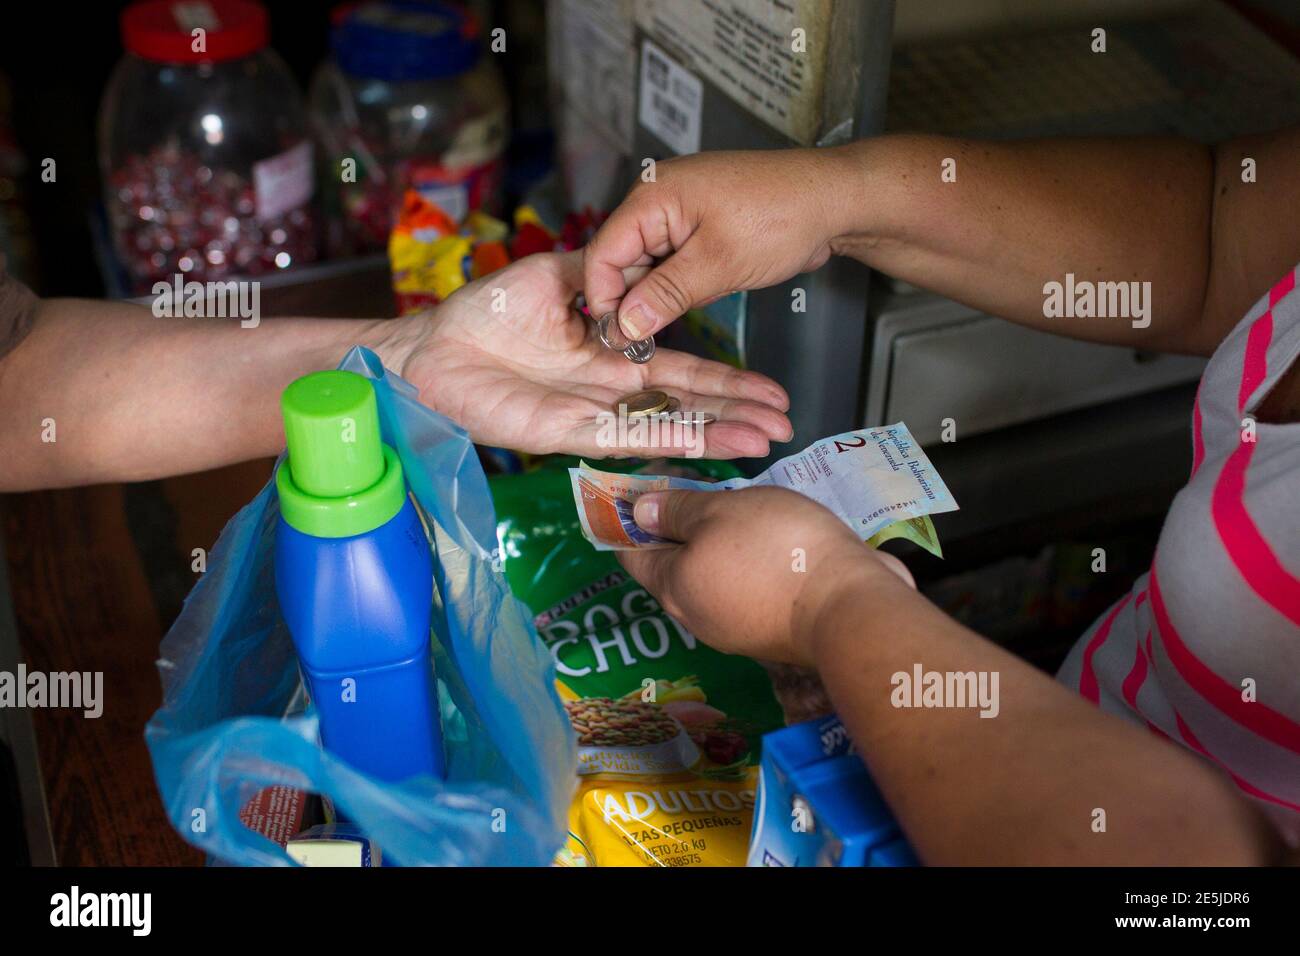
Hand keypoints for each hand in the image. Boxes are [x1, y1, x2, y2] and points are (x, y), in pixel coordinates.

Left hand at [385, 251, 792, 457]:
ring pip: (664, 427)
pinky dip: (666, 440)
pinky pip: (624, 436)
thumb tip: (639, 271)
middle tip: (786, 423)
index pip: (680, 371)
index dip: (725, 381)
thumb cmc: (483, 313)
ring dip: (714, 434)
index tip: (768, 388)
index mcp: (610, 354)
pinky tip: (704, 443)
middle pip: (685, 405)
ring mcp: (590, 414)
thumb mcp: (553, 276)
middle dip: (736, 413)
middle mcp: (608, 390)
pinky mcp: (564, 432)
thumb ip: (601, 277)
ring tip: (764, 440)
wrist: (430, 348)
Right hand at [583, 148, 855, 339]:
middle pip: (622, 260)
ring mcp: (680, 213)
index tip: (618, 337)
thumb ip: (665, 295)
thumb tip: (625, 325)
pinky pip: (674, 262)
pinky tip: (702, 296)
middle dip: (635, 300)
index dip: (604, 299)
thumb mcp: (718, 264)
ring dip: (661, 295)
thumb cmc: (783, 216)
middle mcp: (659, 199)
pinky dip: (682, 285)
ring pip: (649, 266)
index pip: (603, 253)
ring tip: (684, 312)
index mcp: (652, 196)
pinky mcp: (699, 227)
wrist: (835, 201)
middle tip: (649, 338)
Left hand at [617, 486, 915, 664]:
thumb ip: (678, 510)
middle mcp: (694, 616)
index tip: (640, 486)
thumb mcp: (722, 510)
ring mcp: (733, 630)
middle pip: (670, 566)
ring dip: (715, 546)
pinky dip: (744, 564)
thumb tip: (640, 512)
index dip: (628, 517)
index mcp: (671, 585)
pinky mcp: (769, 632)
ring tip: (736, 509)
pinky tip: (766, 540)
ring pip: (709, 578)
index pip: (629, 552)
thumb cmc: (775, 548)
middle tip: (695, 487)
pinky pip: (743, 590)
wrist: (849, 607)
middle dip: (676, 528)